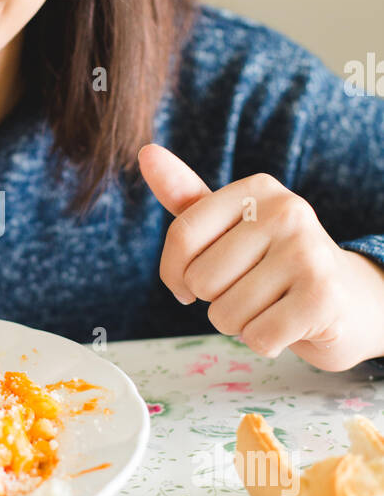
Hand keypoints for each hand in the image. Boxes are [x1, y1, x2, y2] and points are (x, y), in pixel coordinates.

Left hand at [138, 143, 383, 371]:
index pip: (182, 236)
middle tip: (252, 290)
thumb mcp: (230, 225)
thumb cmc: (275, 262)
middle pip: (201, 280)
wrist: (348, 299)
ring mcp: (308, 253)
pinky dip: (265, 342)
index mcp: (258, 188)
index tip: (188, 284)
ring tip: (271, 305)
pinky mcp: (322, 299)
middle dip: (216, 300)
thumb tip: (147, 152)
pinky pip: (257, 338)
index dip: (174, 273)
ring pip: (225, 315)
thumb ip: (187, 196)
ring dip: (240, 324)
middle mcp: (287, 212)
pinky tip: (288, 324)